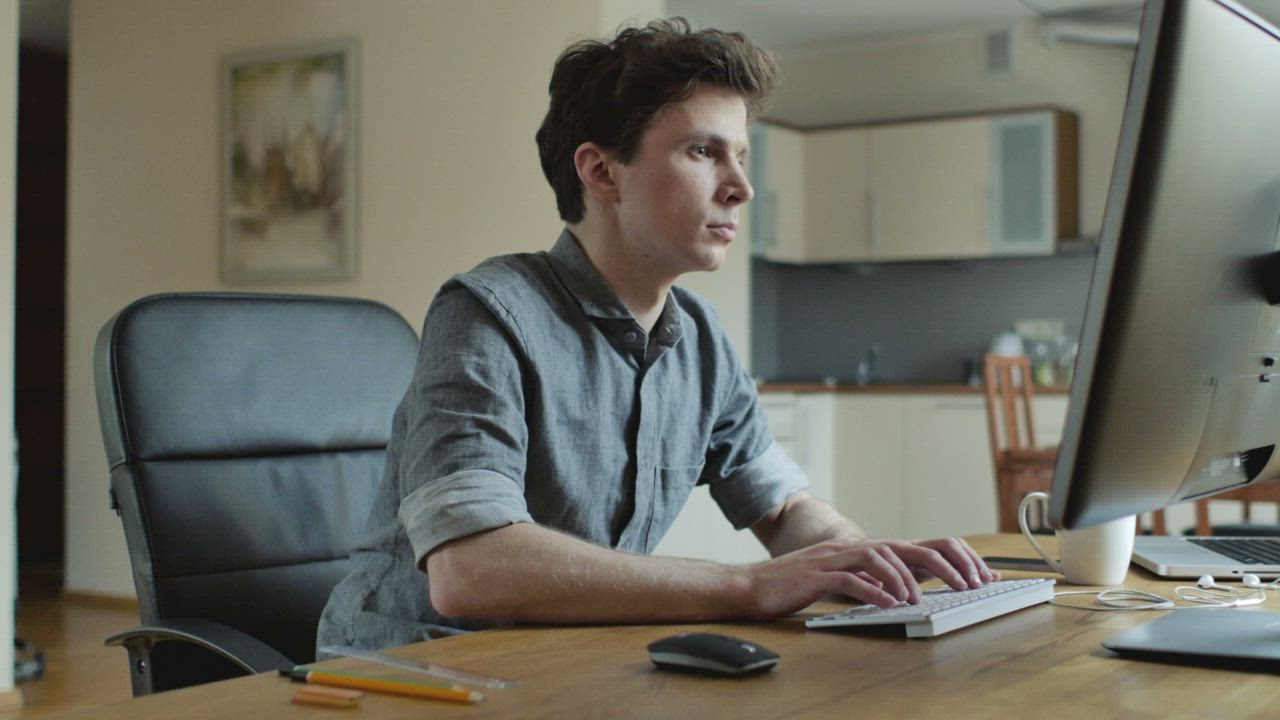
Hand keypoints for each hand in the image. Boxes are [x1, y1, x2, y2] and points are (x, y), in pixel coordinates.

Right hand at [740, 536, 1000, 619]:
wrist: (751, 586)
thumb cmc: (793, 586)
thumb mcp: (840, 581)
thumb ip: (867, 581)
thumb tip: (896, 590)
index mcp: (862, 549)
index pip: (917, 547)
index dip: (950, 559)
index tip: (978, 576)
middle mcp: (853, 547)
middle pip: (910, 547)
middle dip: (945, 565)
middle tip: (970, 584)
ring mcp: (836, 558)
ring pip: (884, 558)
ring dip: (908, 579)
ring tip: (920, 600)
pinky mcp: (819, 574)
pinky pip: (853, 579)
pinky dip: (874, 592)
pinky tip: (888, 605)